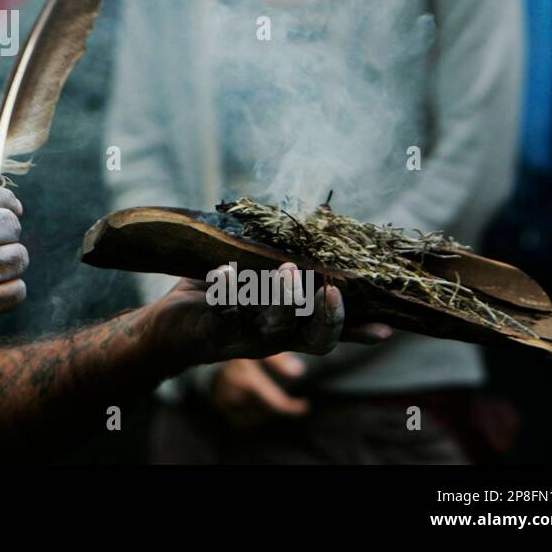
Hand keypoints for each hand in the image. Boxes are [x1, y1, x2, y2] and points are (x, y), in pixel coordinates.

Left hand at [143, 262, 391, 367]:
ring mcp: (245, 337)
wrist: (166, 324)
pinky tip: (225, 271)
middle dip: (327, 317)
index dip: (357, 330)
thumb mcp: (256, 268)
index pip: (332, 330)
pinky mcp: (214, 331)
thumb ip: (288, 248)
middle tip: (330, 289)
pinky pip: (225, 313)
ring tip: (286, 270)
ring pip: (275, 326)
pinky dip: (227, 291)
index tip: (386, 327)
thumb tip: (323, 212)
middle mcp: (275, 336)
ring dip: (283, 298)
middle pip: (314, 339)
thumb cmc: (219, 291)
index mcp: (291, 324)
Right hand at [209, 354, 309, 428]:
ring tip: (271, 401)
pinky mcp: (220, 404)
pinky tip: (256, 406)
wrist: (211, 345)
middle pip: (266, 413)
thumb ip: (279, 361)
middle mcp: (236, 395)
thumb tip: (300, 372)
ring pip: (253, 419)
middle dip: (278, 408)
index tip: (304, 406)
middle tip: (288, 401)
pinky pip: (239, 421)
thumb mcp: (261, 349)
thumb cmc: (241, 346)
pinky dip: (250, 417)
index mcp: (249, 382)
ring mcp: (226, 401)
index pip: (275, 404)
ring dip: (264, 413)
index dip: (292, 408)